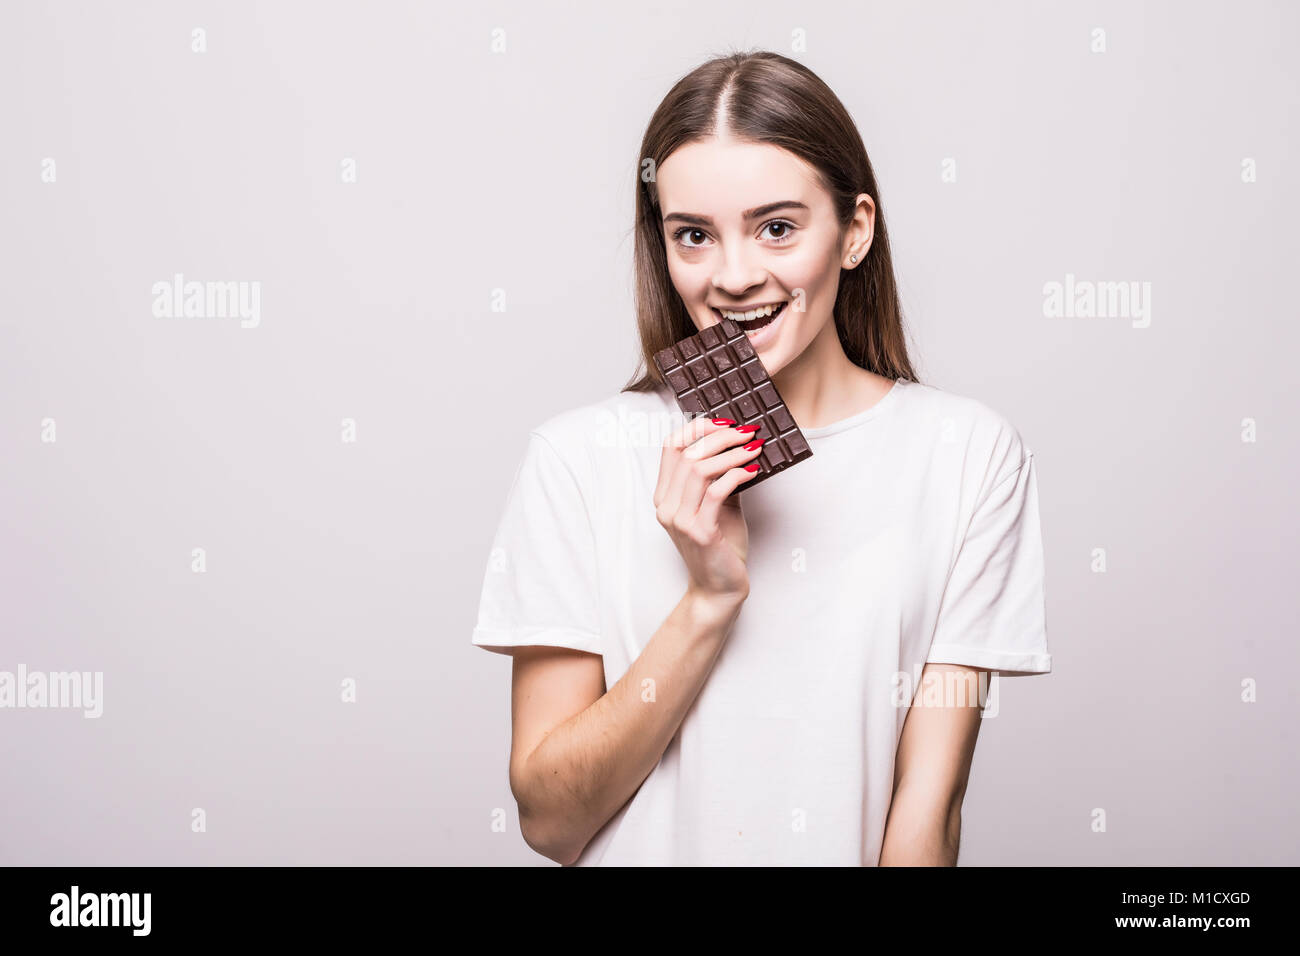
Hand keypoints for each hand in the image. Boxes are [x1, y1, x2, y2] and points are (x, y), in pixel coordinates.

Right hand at [653, 416, 764, 602]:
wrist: (719, 588)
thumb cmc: (720, 547)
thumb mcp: (719, 506)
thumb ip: (720, 478)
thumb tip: (740, 445)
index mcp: (665, 496)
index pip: (671, 447)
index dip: (696, 428)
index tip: (724, 422)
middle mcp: (666, 506)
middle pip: (688, 453)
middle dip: (721, 437)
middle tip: (747, 432)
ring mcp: (680, 520)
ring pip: (700, 469)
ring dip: (732, 453)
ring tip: (754, 448)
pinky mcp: (700, 532)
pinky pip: (716, 492)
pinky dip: (737, 475)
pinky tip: (753, 470)